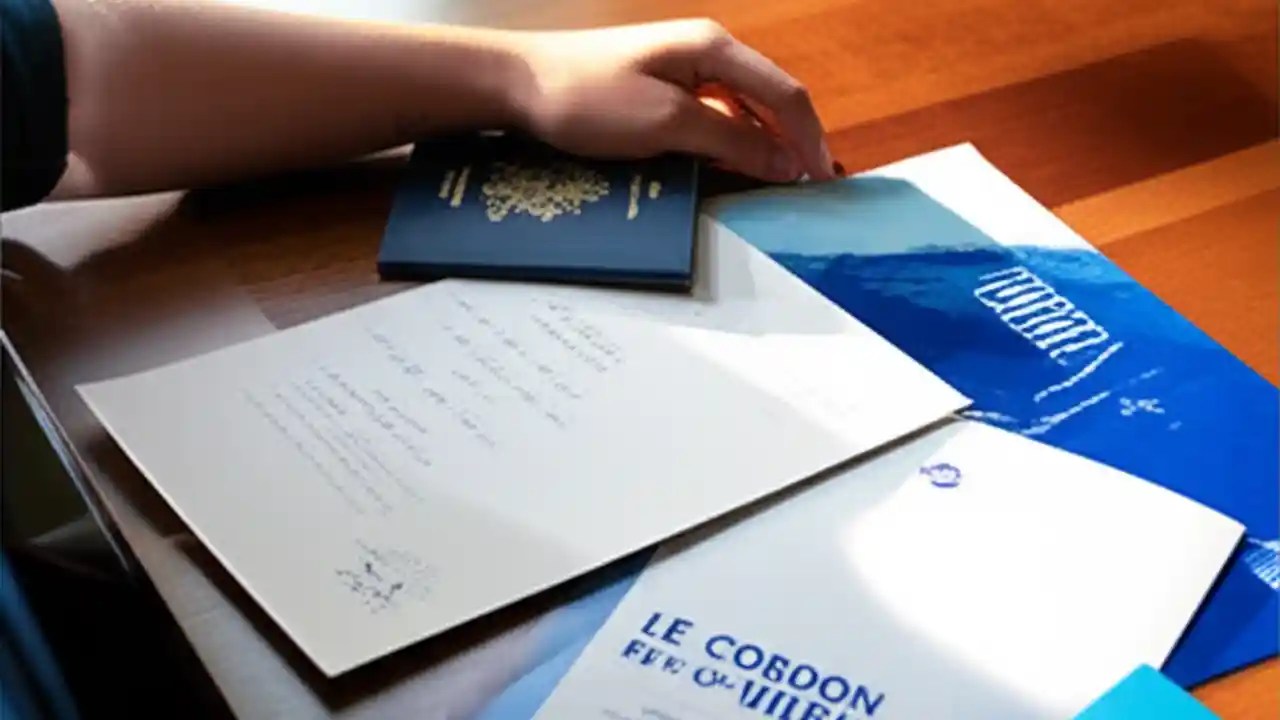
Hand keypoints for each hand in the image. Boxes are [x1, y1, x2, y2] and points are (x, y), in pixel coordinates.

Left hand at [510, 19, 836, 182]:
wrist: (516, 84)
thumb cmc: (587, 97)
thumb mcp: (667, 123)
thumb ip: (732, 139)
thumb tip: (785, 161)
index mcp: (715, 49)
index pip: (786, 93)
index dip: (810, 140)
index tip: (821, 183)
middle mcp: (706, 53)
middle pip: (769, 100)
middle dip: (793, 143)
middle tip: (810, 190)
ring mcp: (681, 71)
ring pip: (741, 111)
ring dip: (762, 147)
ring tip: (778, 187)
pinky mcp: (659, 91)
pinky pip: (711, 119)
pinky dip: (729, 146)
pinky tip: (730, 172)